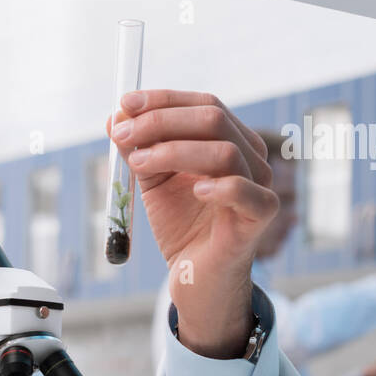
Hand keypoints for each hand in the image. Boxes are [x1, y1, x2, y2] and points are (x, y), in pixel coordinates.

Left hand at [107, 90, 275, 358]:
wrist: (195, 275)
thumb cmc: (181, 225)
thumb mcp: (153, 181)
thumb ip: (138, 149)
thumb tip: (116, 117)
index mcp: (229, 140)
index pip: (203, 105)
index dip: (163, 100)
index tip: (124, 105)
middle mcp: (250, 156)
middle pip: (213, 119)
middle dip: (161, 122)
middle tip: (123, 135)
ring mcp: (259, 185)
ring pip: (224, 152)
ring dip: (175, 152)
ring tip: (139, 164)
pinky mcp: (259, 217)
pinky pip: (246, 193)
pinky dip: (220, 187)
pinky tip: (194, 191)